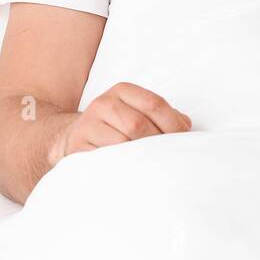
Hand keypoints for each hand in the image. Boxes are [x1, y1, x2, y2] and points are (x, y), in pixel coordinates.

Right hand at [53, 82, 191, 162]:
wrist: (74, 137)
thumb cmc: (117, 127)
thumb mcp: (138, 112)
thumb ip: (164, 115)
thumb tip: (185, 126)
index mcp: (122, 90)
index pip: (154, 103)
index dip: (173, 123)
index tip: (183, 139)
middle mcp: (103, 103)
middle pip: (139, 124)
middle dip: (157, 142)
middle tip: (167, 156)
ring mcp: (88, 124)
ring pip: (123, 142)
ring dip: (142, 156)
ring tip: (153, 164)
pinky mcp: (78, 146)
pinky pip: (106, 158)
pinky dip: (123, 165)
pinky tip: (133, 169)